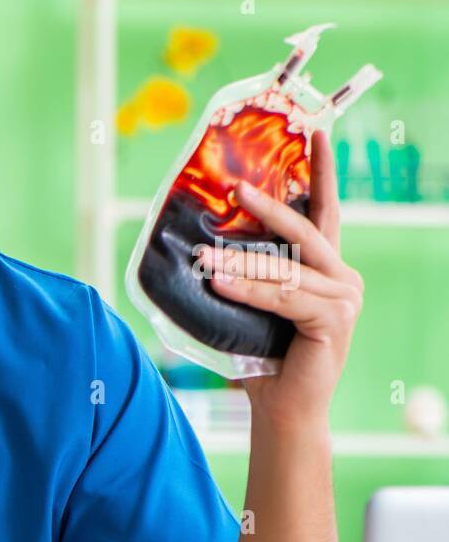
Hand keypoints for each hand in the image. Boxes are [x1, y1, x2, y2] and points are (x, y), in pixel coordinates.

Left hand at [198, 131, 362, 430]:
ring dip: (240, 261)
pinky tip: (219, 284)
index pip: (323, 211)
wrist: (282, 407)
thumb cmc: (264, 356)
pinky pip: (282, 297)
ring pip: (285, 269)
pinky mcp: (334, 320)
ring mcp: (343, 298)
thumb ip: (244, 274)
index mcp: (326, 268)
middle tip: (238, 186)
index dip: (321, 172)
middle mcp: (342, 277)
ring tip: (202, 256)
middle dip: (270, 207)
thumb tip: (199, 245)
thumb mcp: (252, 305)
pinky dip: (248, 291)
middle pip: (305, 231)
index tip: (316, 134)